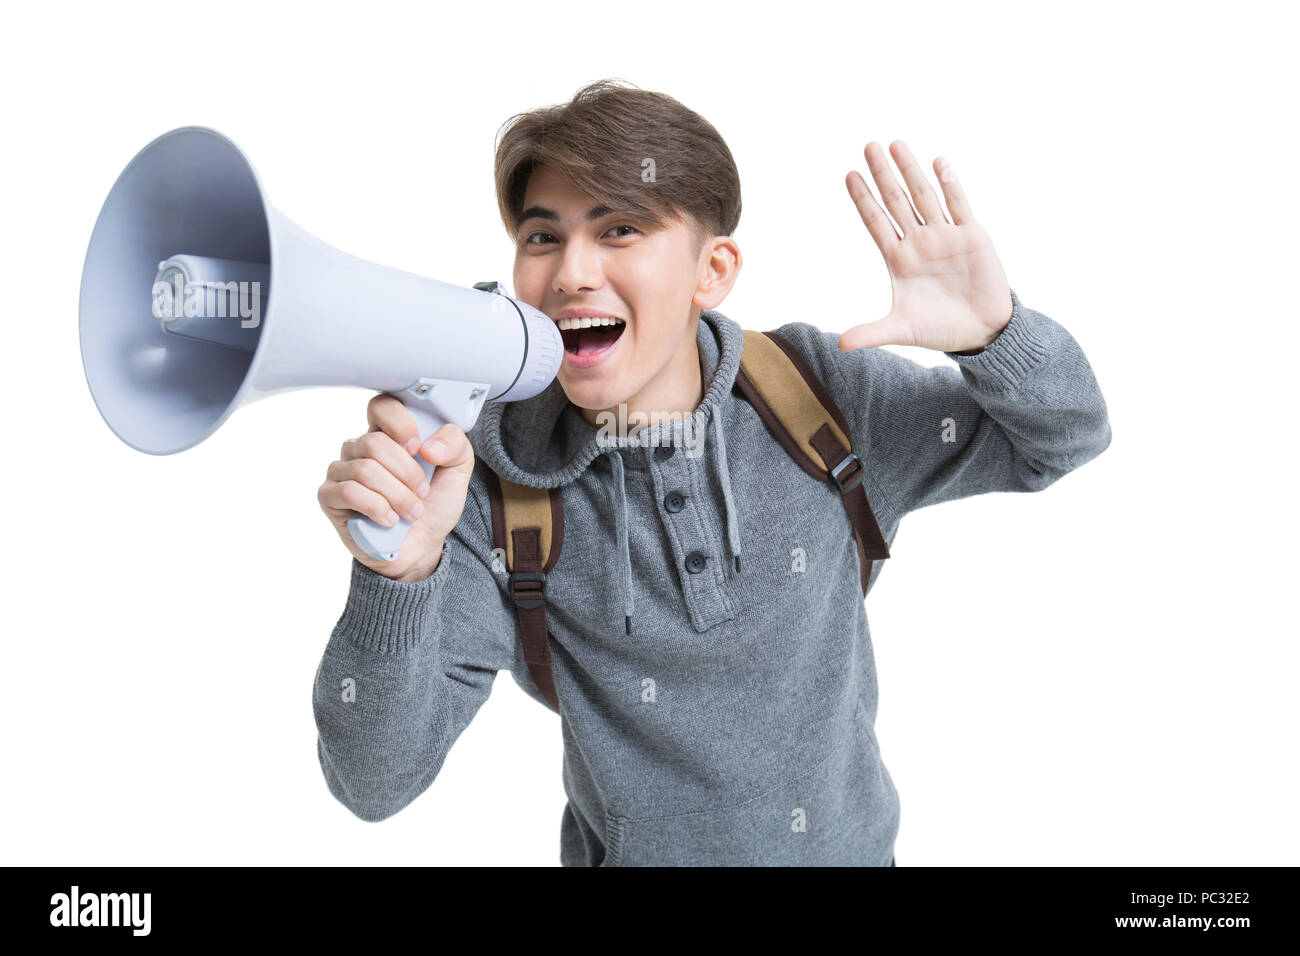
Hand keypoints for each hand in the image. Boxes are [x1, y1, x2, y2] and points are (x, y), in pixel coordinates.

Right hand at [317, 394, 475, 581]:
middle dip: (407, 473)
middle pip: (374, 443)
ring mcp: (341, 471)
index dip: (400, 423)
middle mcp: (360, 448)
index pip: (381, 406)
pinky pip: (348, 492)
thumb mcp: (457, 471)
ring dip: (397, 495)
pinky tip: (389, 519)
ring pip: (365, 469)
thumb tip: (429, 445)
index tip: (419, 448)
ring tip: (411, 511)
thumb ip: (455, 445)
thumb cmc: (433, 504)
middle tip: (421, 492)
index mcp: (388, 433)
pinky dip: (377, 508)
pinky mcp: (330, 496)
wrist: (422, 545)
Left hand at [840, 140, 1012, 353]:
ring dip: (911, 171)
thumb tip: (841, 345)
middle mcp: (919, 242)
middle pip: (896, 201)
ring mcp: (945, 236)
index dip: (864, 199)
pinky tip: (938, 163)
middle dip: (883, 175)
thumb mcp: (902, 331)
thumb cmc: (940, 330)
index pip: (876, 222)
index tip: (850, 174)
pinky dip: (950, 184)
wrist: (982, 332)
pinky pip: (959, 205)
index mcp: (899, 259)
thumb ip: (873, 332)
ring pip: (924, 196)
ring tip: (896, 145)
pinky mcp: (972, 236)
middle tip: (869, 146)